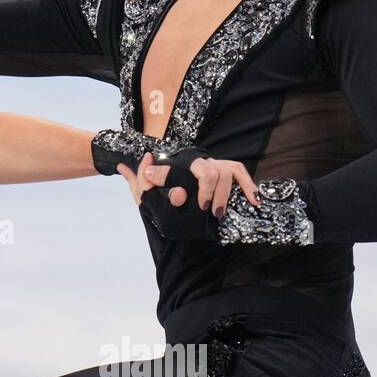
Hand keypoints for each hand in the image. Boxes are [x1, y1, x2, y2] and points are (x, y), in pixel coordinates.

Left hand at [115, 151, 260, 216]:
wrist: (190, 198)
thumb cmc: (169, 196)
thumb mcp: (153, 193)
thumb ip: (140, 182)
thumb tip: (122, 167)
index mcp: (178, 165)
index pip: (175, 168)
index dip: (175, 180)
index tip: (177, 198)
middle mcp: (198, 163)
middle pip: (206, 170)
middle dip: (205, 189)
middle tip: (201, 208)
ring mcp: (216, 166)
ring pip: (225, 173)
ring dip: (222, 195)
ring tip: (216, 213)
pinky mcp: (231, 171)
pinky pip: (241, 174)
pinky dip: (248, 186)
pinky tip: (253, 200)